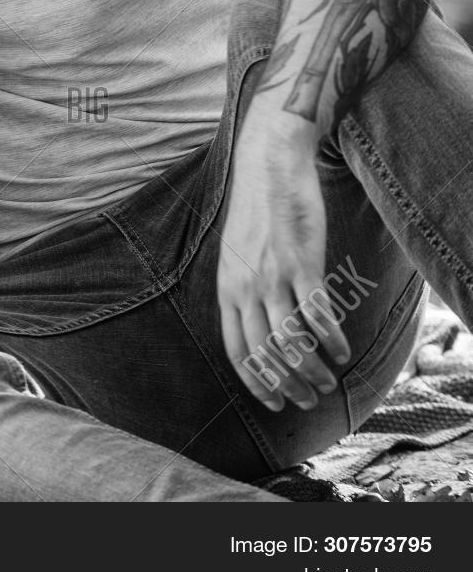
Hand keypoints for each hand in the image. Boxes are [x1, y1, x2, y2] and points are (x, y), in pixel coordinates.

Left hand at [216, 102, 350, 412]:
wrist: (268, 167)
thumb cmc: (257, 213)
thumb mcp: (237, 256)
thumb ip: (244, 289)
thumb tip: (258, 323)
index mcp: (228, 290)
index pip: (236, 350)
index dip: (256, 382)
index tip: (274, 404)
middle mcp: (245, 288)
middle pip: (265, 352)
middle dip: (288, 384)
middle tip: (310, 399)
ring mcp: (273, 276)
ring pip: (291, 339)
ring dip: (313, 368)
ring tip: (330, 381)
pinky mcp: (300, 261)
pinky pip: (317, 312)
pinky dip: (331, 337)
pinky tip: (343, 350)